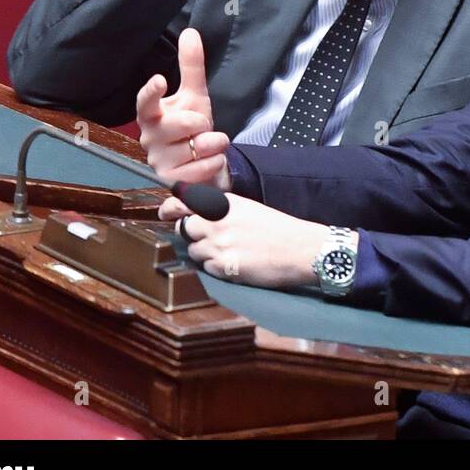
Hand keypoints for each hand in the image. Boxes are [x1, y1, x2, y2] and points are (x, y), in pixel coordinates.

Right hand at [136, 28, 230, 187]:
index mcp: (152, 116)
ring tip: (209, 144)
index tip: (159, 79)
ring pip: (195, 148)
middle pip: (178, 124)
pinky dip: (214, 162)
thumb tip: (190, 32)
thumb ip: (191, 67)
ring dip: (212, 144)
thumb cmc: (193, 128)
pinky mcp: (172, 183)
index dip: (151, 92)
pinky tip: (210, 160)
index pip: (145, 102)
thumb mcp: (195, 95)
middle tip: (202, 125)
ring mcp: (159, 163)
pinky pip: (202, 168)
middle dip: (200, 122)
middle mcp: (150, 139)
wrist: (204, 164)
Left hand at [161, 191, 327, 287]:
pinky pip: (206, 268)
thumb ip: (224, 210)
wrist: (301, 248)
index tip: (168, 212)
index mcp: (225, 203)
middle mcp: (217, 221)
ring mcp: (219, 244)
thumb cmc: (281, 229)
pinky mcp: (223, 266)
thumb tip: (200, 216)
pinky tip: (233, 264)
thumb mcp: (250, 209)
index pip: (184, 200)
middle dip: (191, 234)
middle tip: (207, 238)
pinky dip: (215, 268)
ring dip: (204, 253)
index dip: (172, 207)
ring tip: (226, 253)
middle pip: (184, 227)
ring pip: (193, 251)